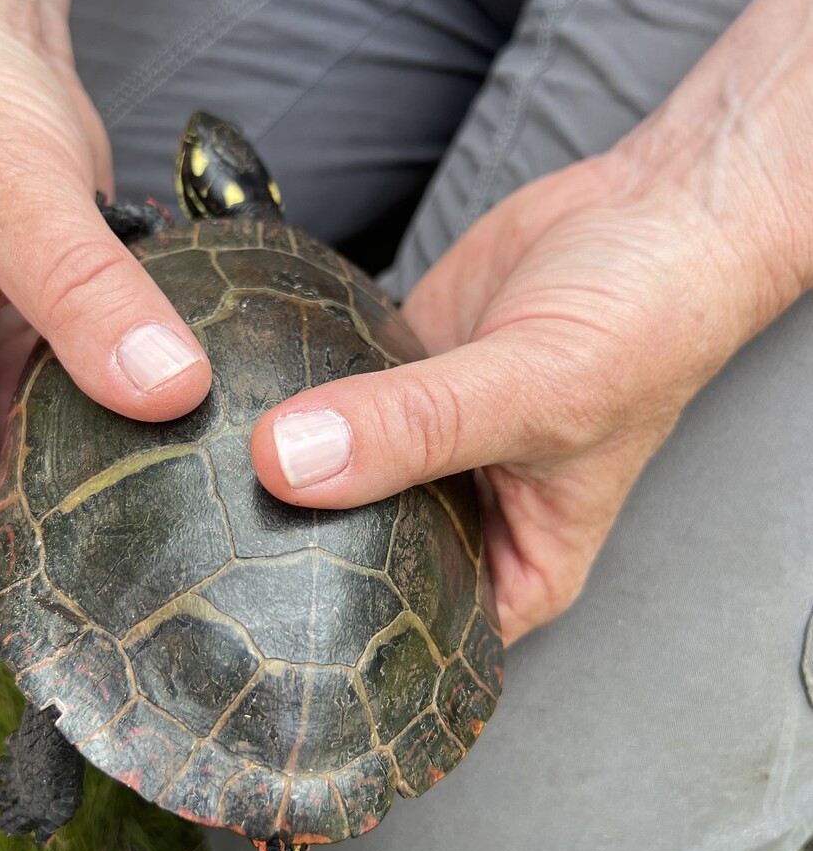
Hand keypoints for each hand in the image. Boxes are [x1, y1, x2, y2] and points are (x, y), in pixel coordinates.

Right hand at [0, 0, 209, 598]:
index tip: (95, 592)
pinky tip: (183, 448)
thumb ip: (89, 302)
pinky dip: (125, 433)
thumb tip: (161, 388)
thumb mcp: (18, 206)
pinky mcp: (39, 354)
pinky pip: (83, 420)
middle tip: (160, 567)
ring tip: (180, 515)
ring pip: (44, 473)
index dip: (3, 567)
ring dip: (102, 486)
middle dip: (66, 536)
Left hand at [251, 152, 782, 644]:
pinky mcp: (392, 378)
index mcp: (517, 566)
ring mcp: (420, 445)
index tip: (261, 621)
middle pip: (357, 554)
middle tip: (211, 541)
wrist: (649, 213)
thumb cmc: (643, 326)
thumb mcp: (534, 392)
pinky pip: (322, 400)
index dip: (345, 636)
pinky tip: (235, 399)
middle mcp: (462, 516)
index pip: (419, 637)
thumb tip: (291, 463)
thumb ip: (415, 429)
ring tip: (201, 474)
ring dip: (279, 468)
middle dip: (294, 545)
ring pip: (330, 474)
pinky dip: (287, 395)